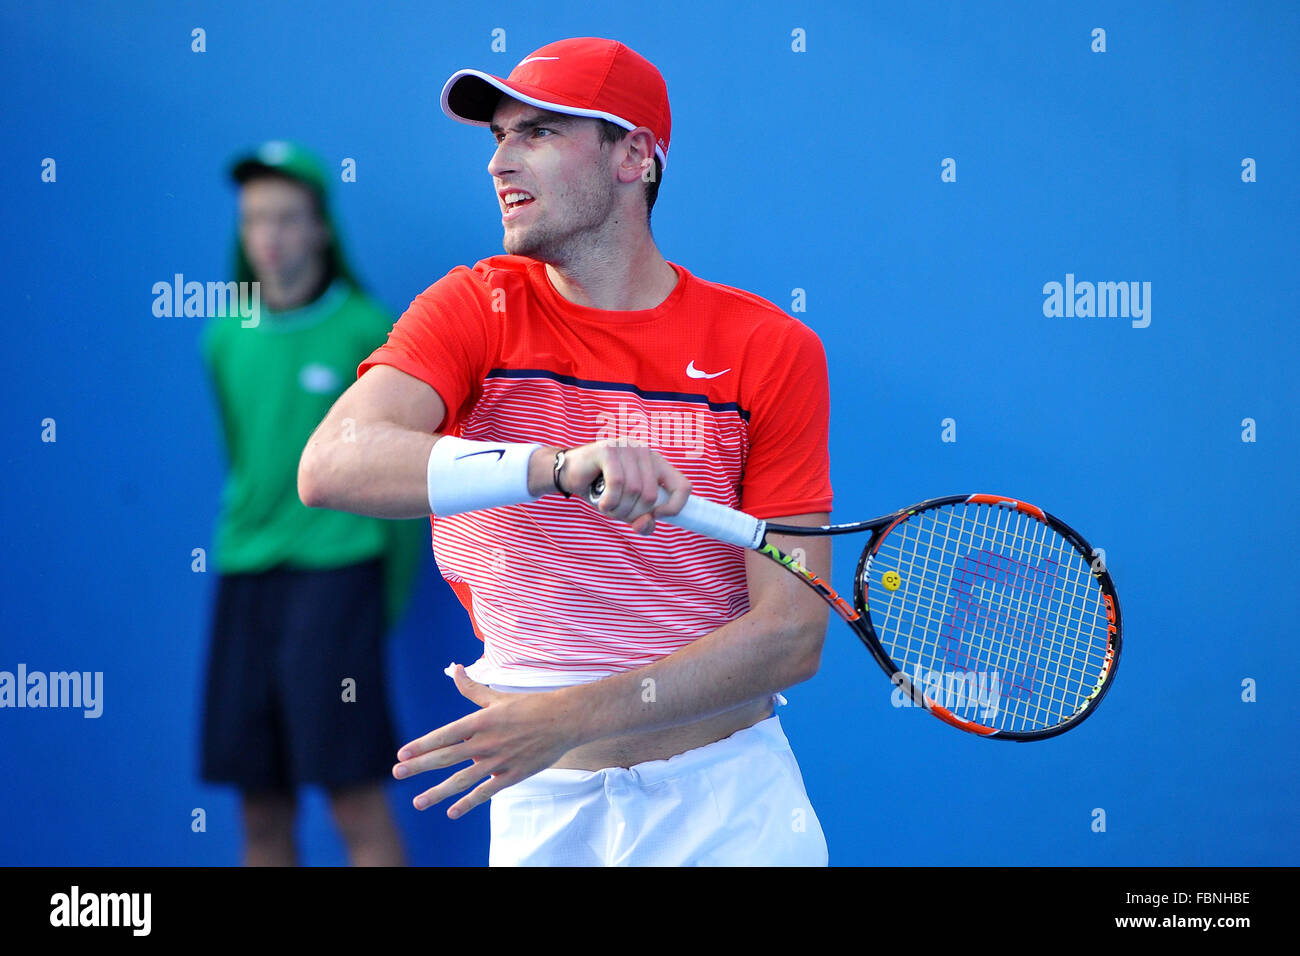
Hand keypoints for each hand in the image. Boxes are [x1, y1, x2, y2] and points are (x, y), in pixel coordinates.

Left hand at [392, 664, 582, 818]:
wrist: (564, 720)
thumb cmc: (530, 705)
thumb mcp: (498, 696)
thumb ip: (472, 688)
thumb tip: (455, 668)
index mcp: (481, 721)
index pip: (445, 735)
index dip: (422, 745)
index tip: (402, 753)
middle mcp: (486, 742)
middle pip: (447, 757)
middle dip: (419, 766)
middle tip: (397, 772)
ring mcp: (499, 761)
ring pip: (462, 780)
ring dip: (438, 792)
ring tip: (418, 801)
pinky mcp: (512, 775)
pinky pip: (485, 793)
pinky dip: (468, 803)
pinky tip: (452, 811)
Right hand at [557, 440, 691, 533]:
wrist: (569, 475)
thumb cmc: (601, 491)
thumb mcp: (626, 510)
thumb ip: (641, 521)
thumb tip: (647, 524)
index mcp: (657, 464)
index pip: (683, 486)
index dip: (674, 508)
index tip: (654, 516)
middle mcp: (645, 452)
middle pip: (651, 495)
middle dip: (632, 513)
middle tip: (616, 512)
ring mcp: (627, 448)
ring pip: (634, 490)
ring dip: (618, 509)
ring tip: (606, 506)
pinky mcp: (608, 449)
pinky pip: (617, 483)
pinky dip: (609, 501)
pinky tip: (601, 502)